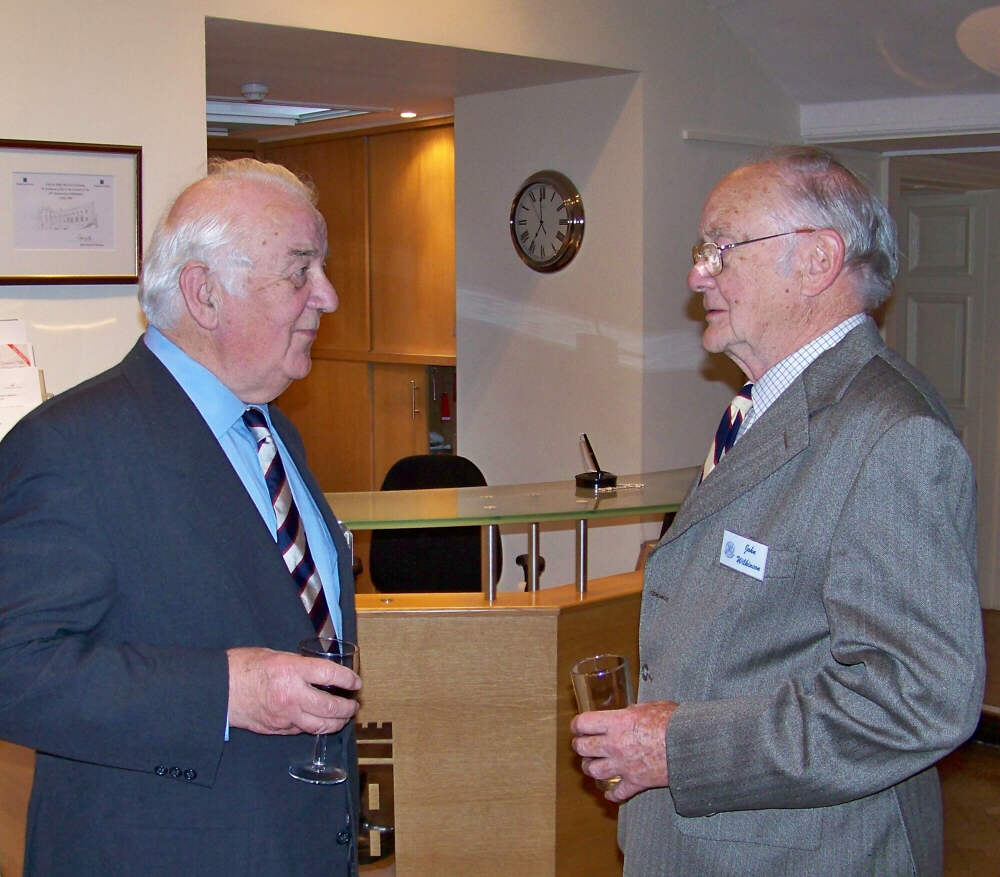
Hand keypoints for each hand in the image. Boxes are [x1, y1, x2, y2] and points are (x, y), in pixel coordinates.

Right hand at [226, 646, 360, 735]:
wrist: (218, 690)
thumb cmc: (242, 667)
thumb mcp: (276, 655)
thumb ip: (298, 665)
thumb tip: (316, 672)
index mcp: (292, 671)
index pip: (331, 676)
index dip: (348, 679)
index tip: (355, 682)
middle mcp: (292, 695)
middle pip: (330, 707)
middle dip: (347, 708)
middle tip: (353, 704)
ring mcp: (285, 716)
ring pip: (320, 726)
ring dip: (336, 723)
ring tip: (343, 717)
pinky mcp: (277, 729)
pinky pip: (302, 730)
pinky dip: (314, 726)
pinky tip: (318, 721)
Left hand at [571, 700, 676, 801]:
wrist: (689, 746)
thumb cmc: (673, 723)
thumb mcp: (651, 706)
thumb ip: (635, 710)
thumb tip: (630, 712)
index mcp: (616, 723)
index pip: (583, 723)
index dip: (577, 724)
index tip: (578, 726)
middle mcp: (614, 744)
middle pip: (583, 748)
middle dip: (580, 746)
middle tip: (581, 745)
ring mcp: (623, 765)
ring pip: (594, 771)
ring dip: (590, 768)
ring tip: (591, 765)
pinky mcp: (636, 782)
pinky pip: (617, 793)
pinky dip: (612, 795)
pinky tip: (610, 793)